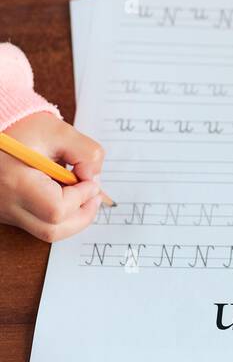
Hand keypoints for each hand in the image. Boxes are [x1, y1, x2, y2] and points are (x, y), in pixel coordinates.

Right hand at [0, 112, 104, 241]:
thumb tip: (95, 177)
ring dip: (72, 218)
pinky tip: (64, 195)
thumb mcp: (59, 132)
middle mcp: (7, 204)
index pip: (56, 209)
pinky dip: (58, 216)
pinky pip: (38, 225)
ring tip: (82, 194)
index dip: (81, 198)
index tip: (90, 181)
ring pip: (46, 233)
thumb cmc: (23, 129)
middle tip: (94, 195)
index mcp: (15, 182)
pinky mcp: (9, 214)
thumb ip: (85, 153)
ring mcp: (6, 212)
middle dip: (82, 216)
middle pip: (52, 231)